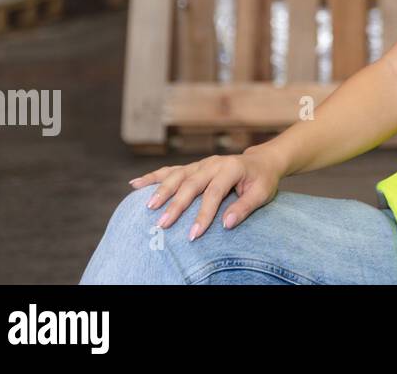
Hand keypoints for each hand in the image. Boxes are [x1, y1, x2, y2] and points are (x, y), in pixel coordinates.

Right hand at [128, 143, 286, 240]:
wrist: (261, 162)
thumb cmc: (262, 180)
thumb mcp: (262, 193)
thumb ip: (245, 207)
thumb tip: (226, 224)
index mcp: (232, 168)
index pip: (215, 192)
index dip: (204, 214)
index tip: (193, 234)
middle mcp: (213, 163)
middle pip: (191, 184)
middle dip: (176, 205)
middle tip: (162, 225)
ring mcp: (201, 163)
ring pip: (177, 175)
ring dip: (161, 190)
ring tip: (147, 207)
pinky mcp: (193, 166)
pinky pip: (170, 171)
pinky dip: (152, 177)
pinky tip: (134, 184)